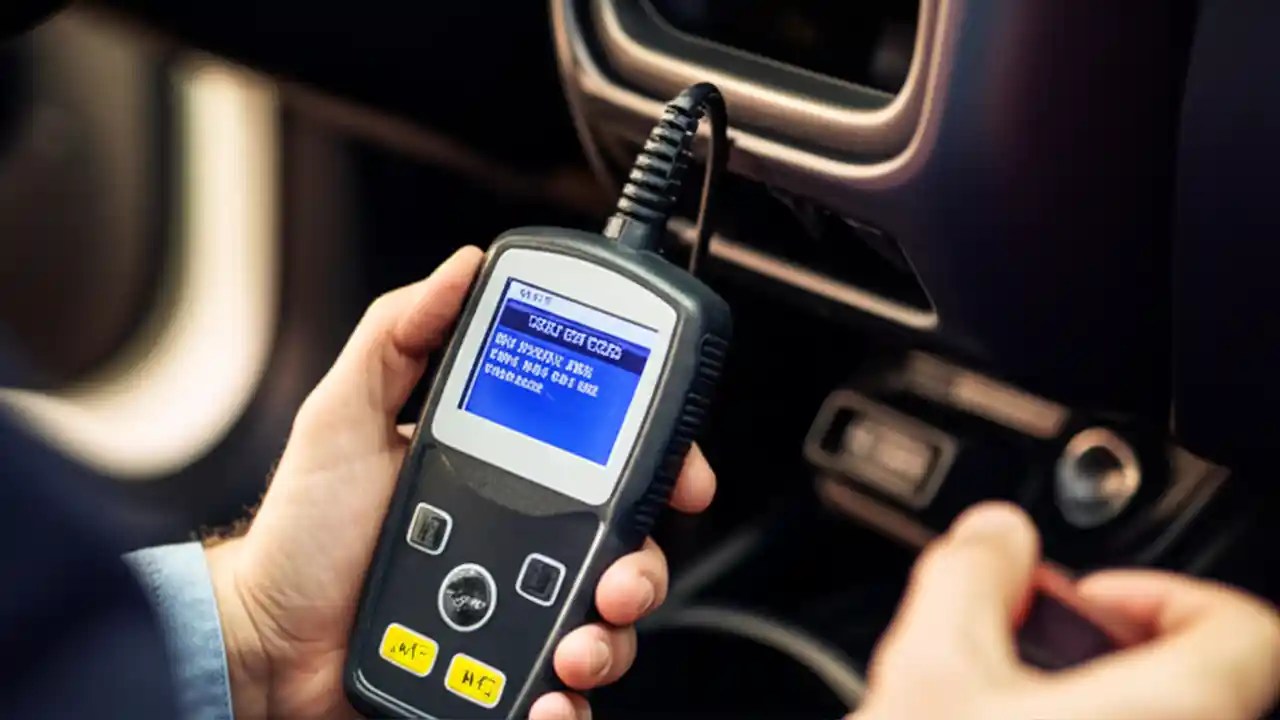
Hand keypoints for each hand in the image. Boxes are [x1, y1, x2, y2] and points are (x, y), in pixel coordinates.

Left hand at [205, 246, 716, 718]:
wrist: (267, 642)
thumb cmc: (301, 533)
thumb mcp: (343, 416)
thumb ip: (397, 336)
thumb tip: (460, 270)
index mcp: (506, 474)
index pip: (605, 460)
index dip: (659, 465)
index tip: (684, 477)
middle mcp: (524, 540)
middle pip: (627, 549)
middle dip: (643, 569)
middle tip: (616, 584)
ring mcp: (518, 608)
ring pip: (610, 626)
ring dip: (612, 641)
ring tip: (571, 651)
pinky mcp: (505, 671)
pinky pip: (567, 692)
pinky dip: (572, 702)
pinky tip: (548, 697)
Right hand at [855, 503, 1279, 719]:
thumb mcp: (929, 668)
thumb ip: (970, 574)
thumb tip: (996, 534)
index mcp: (1179, 712)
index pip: (1249, 626)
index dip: (1163, 590)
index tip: (1086, 598)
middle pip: (1202, 674)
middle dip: (1108, 645)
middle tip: (1034, 648)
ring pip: (1157, 714)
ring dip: (1093, 691)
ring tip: (1005, 694)